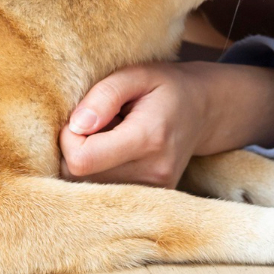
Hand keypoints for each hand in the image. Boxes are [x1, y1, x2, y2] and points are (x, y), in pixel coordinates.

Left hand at [61, 61, 273, 187]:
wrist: (205, 110)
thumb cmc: (167, 86)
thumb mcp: (137, 74)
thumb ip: (104, 95)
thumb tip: (76, 126)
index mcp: (149, 138)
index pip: (82, 160)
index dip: (68, 139)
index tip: (81, 119)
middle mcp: (154, 172)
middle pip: (81, 178)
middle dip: (77, 150)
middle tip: (97, 125)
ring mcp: (155, 190)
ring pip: (91, 187)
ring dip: (90, 162)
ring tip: (111, 137)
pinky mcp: (152, 199)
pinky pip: (106, 192)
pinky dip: (102, 172)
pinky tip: (118, 152)